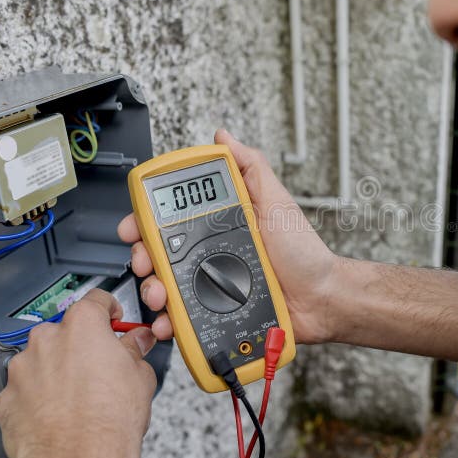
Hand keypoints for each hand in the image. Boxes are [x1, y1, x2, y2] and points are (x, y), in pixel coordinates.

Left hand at [0, 290, 156, 457]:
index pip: (96, 300)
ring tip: (79, 397)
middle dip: (81, 345)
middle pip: (65, 331)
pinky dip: (39, 396)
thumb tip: (137, 343)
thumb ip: (135, 351)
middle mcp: (47, 339)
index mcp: (82, 326)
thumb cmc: (107, 423)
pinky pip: (25, 388)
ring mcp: (22, 368)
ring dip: (57, 370)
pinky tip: (59, 412)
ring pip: (42, 359)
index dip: (109, 309)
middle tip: (99, 367)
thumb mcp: (140, 377)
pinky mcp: (7, 397)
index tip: (112, 319)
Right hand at [117, 128, 339, 344]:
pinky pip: (183, 317)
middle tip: (146, 262)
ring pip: (166, 286)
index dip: (146, 218)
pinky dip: (169, 320)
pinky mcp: (215, 313)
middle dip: (144, 257)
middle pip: (160, 252)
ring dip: (153, 290)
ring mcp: (212, 285)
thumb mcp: (276, 202)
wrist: (321, 299)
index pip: (172, 216)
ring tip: (160, 294)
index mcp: (219, 225)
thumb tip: (224, 137)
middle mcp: (211, 253)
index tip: (135, 225)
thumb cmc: (303, 252)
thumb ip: (251, 168)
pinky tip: (169, 320)